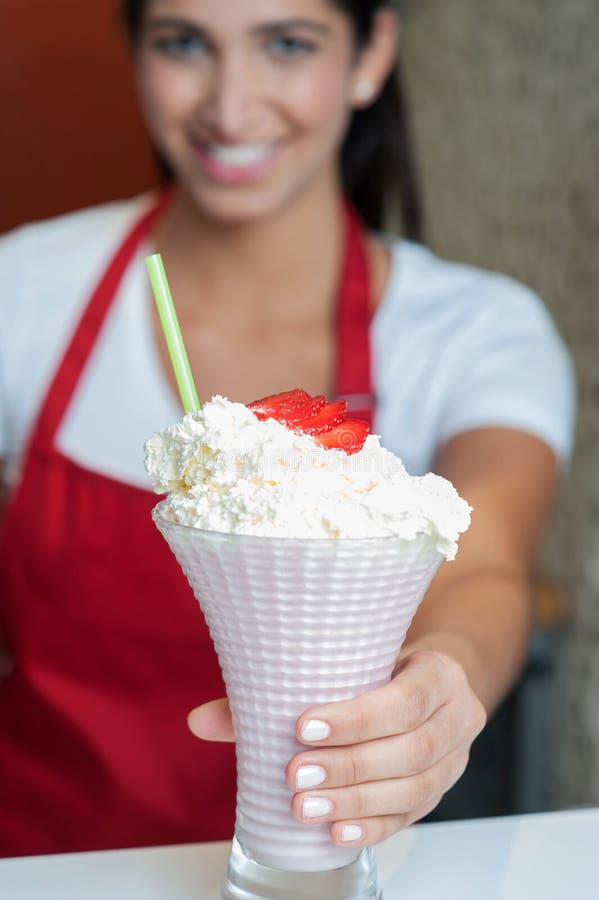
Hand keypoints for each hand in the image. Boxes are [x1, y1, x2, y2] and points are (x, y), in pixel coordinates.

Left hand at [188, 648, 485, 847]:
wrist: (430, 679)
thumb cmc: (382, 665)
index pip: (407, 697)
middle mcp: (457, 717)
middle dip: (349, 766)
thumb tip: (200, 720)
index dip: (358, 717)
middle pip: (409, 750)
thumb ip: (277, 685)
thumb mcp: (345, 658)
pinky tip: (335, 834)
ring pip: (413, 789)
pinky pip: (411, 818)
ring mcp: (454, 760)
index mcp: (439, 673)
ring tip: (304, 808)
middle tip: (295, 775)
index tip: (302, 727)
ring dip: (355, 802)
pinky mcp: (440, 792)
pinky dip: (372, 828)